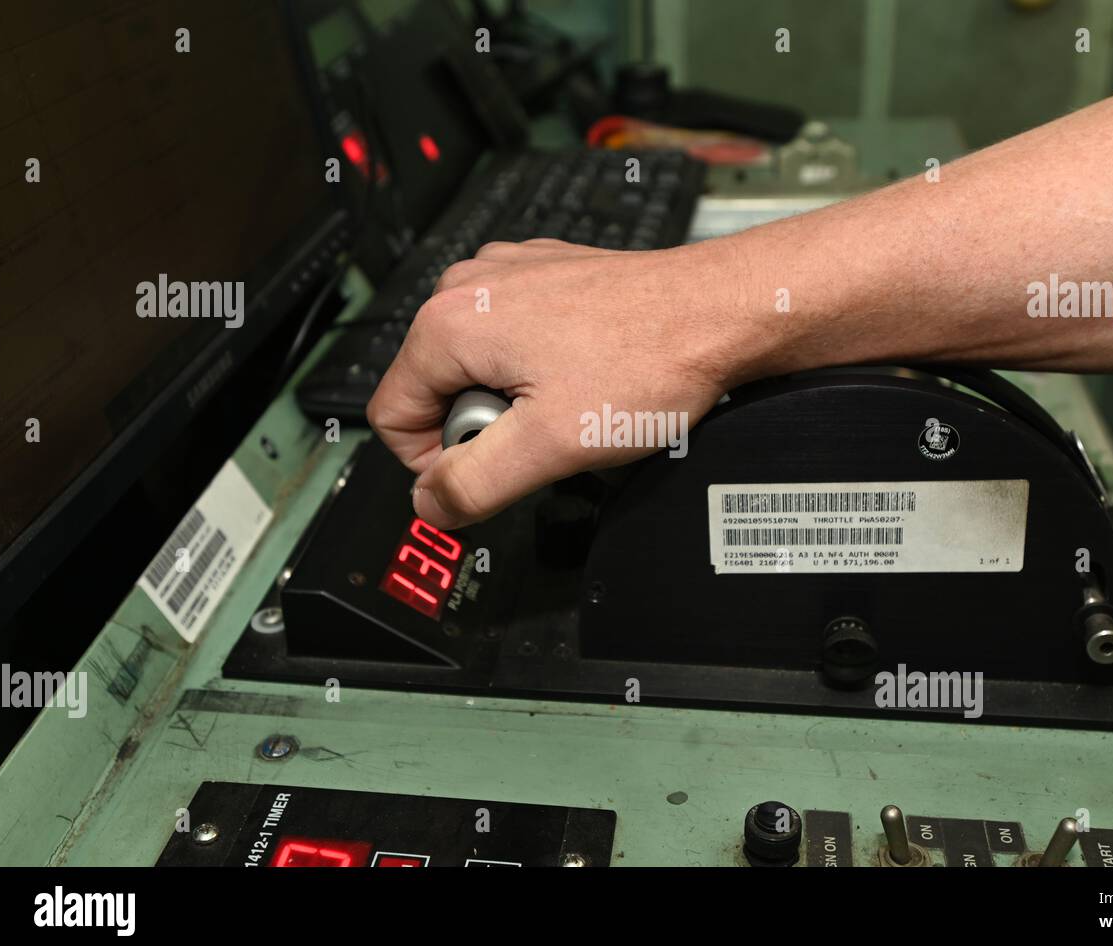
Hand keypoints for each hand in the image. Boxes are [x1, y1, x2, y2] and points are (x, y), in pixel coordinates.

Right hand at [367, 237, 753, 528]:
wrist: (720, 311)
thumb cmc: (650, 358)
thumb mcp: (549, 446)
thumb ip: (474, 484)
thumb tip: (431, 503)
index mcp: (450, 322)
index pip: (392, 418)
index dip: (439, 463)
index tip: (497, 468)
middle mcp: (470, 285)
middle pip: (438, 391)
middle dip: (488, 428)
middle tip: (551, 430)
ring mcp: (510, 275)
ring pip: (482, 368)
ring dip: (519, 401)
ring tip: (577, 399)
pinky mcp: (546, 277)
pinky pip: (517, 341)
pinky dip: (545, 369)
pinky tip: (589, 375)